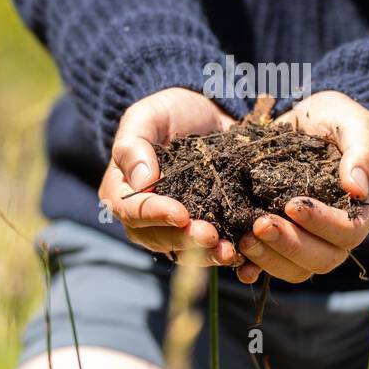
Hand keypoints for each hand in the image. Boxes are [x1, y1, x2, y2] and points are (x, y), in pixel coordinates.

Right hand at [98, 88, 241, 265]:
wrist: (205, 113)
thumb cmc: (168, 113)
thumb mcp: (146, 117)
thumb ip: (135, 146)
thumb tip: (143, 182)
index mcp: (122, 192)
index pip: (132, 211)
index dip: (155, 214)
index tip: (180, 214)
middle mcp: (146, 217)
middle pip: (160, 237)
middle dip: (186, 239)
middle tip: (210, 236)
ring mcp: (176, 225)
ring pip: (187, 249)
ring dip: (208, 254)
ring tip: (229, 251)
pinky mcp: (207, 225)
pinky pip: (211, 246)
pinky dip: (229, 253)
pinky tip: (246, 255)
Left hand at [236, 91, 368, 283]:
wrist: (296, 121)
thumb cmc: (331, 119)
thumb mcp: (351, 121)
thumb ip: (362, 150)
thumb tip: (358, 190)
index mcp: (359, 209)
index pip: (348, 231)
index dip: (322, 224)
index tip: (293, 204)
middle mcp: (336, 232)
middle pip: (322, 258)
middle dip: (290, 245)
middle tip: (260, 224)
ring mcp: (308, 240)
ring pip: (296, 268)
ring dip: (270, 258)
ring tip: (243, 239)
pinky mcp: (280, 240)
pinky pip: (271, 265)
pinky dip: (255, 267)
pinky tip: (236, 261)